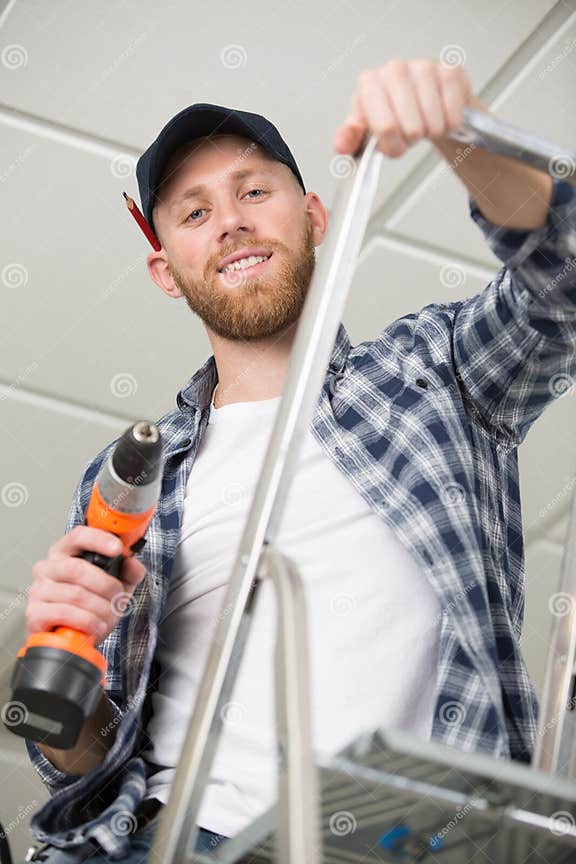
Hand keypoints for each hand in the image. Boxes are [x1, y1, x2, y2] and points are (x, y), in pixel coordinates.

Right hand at [27, 525, 146, 645]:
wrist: (74, 640)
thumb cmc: (91, 609)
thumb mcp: (116, 588)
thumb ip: (129, 573)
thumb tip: (133, 563)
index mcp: (65, 554)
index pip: (78, 536)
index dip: (99, 539)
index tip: (117, 549)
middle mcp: (47, 568)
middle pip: (78, 569)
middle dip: (105, 586)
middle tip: (116, 597)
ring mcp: (38, 590)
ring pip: (76, 594)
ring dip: (100, 609)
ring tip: (107, 617)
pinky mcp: (34, 613)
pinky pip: (66, 613)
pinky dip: (87, 622)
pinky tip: (95, 627)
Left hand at [333, 59, 473, 157]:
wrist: (419, 99)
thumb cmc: (390, 114)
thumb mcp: (364, 130)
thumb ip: (349, 140)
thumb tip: (341, 146)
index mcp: (369, 83)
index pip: (385, 128)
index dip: (392, 145)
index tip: (391, 141)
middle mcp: (395, 69)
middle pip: (412, 129)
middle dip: (412, 139)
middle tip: (408, 130)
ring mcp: (424, 67)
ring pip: (434, 124)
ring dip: (431, 132)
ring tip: (423, 121)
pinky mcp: (450, 72)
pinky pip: (453, 116)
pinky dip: (450, 124)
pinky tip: (440, 113)